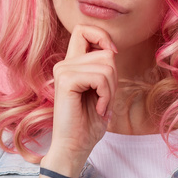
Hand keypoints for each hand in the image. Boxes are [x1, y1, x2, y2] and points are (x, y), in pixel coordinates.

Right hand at [42, 23, 118, 177]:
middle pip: (105, 53)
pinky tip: (98, 109)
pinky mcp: (66, 81)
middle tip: (105, 99)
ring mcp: (63, 71)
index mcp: (71, 64)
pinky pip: (100, 78)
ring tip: (101, 106)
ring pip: (106, 66)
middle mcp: (64, 64)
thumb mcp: (101, 91)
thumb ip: (102, 69)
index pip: (83, 30)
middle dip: (115, 78)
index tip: (112, 54)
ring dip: (111, 91)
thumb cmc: (88, 123)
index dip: (102, 36)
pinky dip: (106, 96)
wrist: (74, 147)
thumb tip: (112, 51)